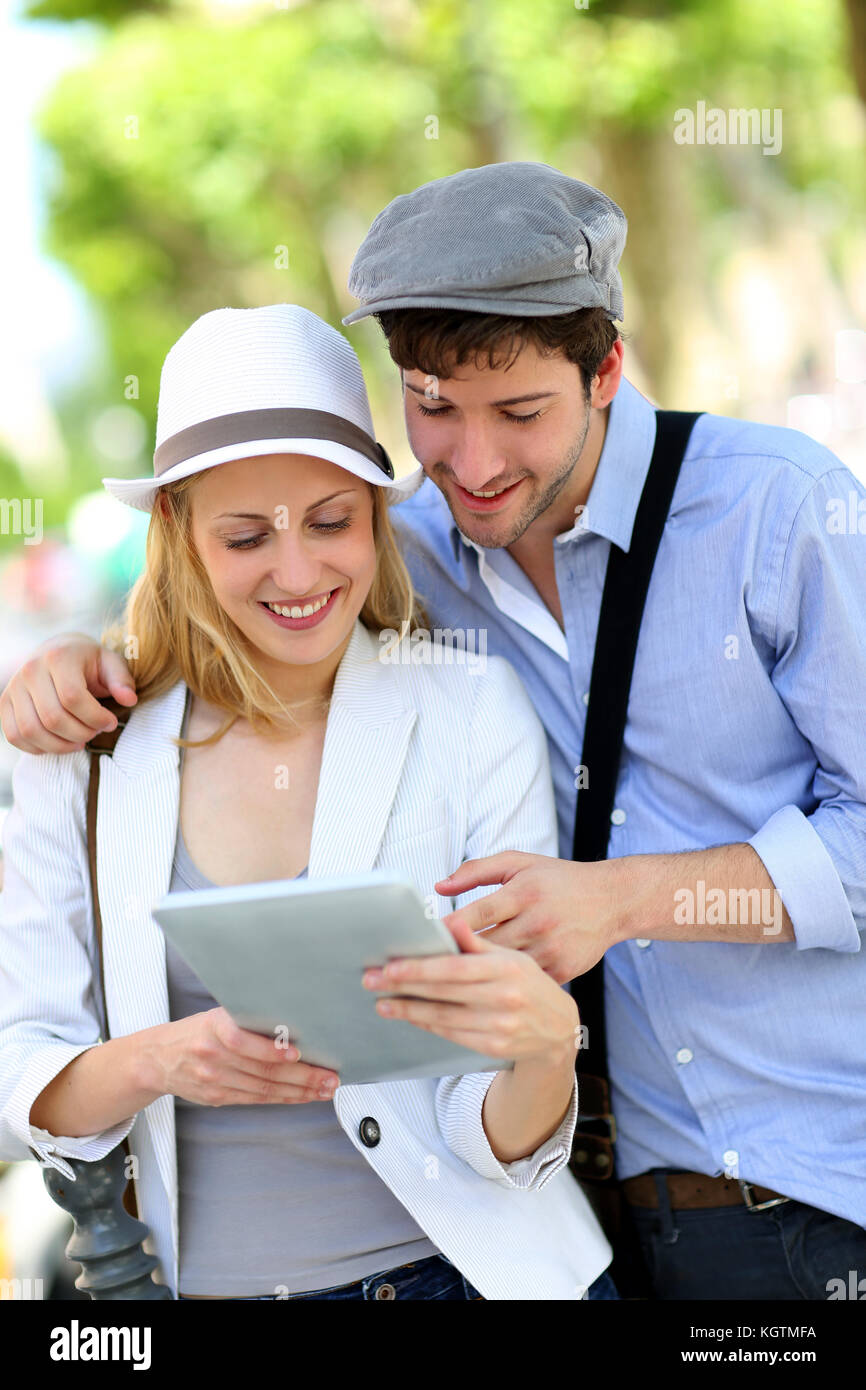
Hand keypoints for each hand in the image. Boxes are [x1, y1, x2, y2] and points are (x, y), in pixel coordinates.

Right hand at [0, 634, 137, 752]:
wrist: (55, 652)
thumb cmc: (87, 662)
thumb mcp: (110, 664)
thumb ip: (122, 680)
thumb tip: (129, 700)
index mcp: (58, 657)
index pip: (73, 698)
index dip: (95, 717)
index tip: (110, 722)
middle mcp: (30, 670)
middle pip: (53, 718)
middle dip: (80, 733)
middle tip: (95, 732)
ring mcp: (13, 687)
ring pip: (32, 730)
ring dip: (60, 745)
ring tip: (79, 740)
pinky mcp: (4, 703)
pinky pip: (15, 736)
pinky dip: (38, 747)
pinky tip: (58, 742)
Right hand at [144, 1007, 340, 1105]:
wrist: (158, 1059)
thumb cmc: (197, 1031)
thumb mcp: (215, 1015)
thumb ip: (245, 1019)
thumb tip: (290, 1022)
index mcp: (213, 1027)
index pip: (242, 1040)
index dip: (271, 1049)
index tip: (298, 1053)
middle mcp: (213, 1055)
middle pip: (263, 1069)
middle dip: (302, 1076)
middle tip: (329, 1078)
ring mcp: (214, 1080)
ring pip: (264, 1088)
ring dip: (299, 1091)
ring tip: (324, 1089)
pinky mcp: (217, 1097)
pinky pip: (256, 1099)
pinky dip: (283, 1098)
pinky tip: (302, 1096)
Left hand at [362, 914, 579, 1065]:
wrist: (559, 1028)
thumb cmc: (530, 983)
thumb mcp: (512, 955)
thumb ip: (479, 941)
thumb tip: (449, 922)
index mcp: (507, 967)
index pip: (454, 967)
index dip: (420, 968)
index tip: (390, 966)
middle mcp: (504, 997)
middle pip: (443, 992)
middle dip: (403, 987)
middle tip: (372, 981)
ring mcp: (499, 1025)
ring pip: (442, 1016)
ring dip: (408, 1009)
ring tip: (382, 1002)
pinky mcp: (492, 1046)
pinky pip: (451, 1034)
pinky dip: (427, 1024)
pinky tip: (409, 1015)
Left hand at [434, 851, 622, 983]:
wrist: (612, 901)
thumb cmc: (559, 880)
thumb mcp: (520, 862)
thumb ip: (477, 870)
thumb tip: (439, 887)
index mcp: (524, 892)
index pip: (476, 913)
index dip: (446, 929)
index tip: (420, 941)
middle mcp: (538, 922)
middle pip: (484, 948)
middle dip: (449, 959)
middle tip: (414, 969)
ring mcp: (551, 950)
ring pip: (501, 971)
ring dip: (470, 980)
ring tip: (435, 986)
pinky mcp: (562, 971)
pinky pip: (524, 984)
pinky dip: (500, 990)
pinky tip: (474, 996)